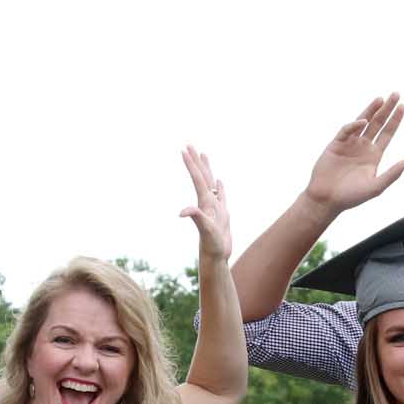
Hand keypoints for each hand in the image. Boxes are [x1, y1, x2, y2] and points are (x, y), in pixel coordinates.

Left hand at [180, 145, 231, 265]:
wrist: (216, 258)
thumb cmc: (211, 245)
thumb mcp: (205, 230)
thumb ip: (196, 217)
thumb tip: (182, 212)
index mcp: (204, 202)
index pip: (197, 179)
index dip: (191, 164)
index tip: (184, 149)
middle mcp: (208, 203)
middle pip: (201, 177)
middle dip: (195, 161)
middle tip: (189, 145)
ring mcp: (214, 208)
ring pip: (210, 183)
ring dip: (206, 169)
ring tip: (203, 155)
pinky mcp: (221, 215)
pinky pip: (221, 196)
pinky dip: (220, 187)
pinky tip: (218, 181)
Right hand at [302, 94, 403, 214]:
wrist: (327, 199)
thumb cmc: (351, 197)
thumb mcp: (376, 187)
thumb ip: (393, 174)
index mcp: (374, 155)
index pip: (387, 133)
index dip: (395, 120)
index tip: (403, 106)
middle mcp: (363, 146)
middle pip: (378, 123)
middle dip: (387, 109)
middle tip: (396, 94)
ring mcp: (349, 144)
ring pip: (362, 122)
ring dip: (372, 110)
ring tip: (381, 99)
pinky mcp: (336, 144)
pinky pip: (347, 130)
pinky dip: (354, 125)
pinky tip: (363, 122)